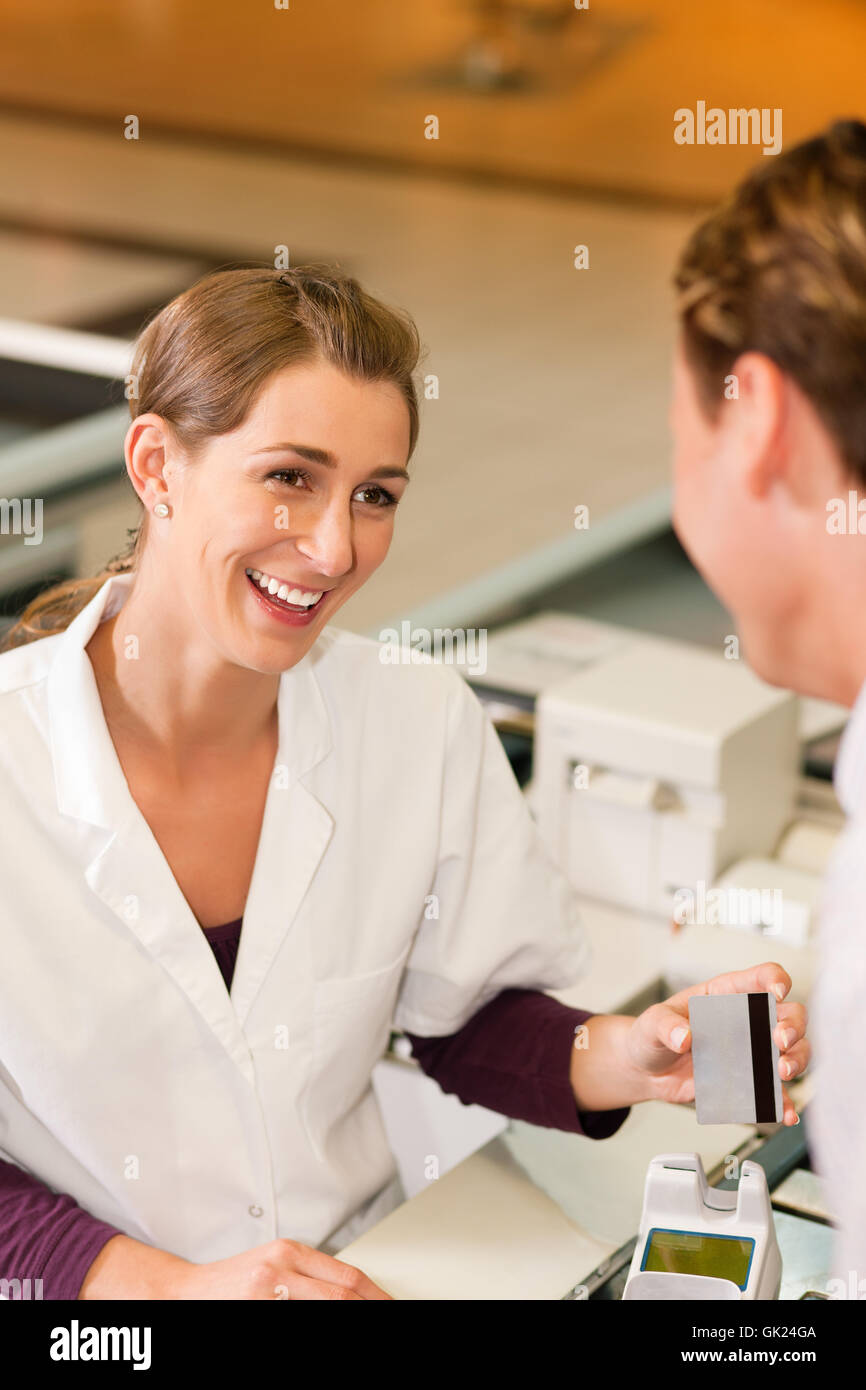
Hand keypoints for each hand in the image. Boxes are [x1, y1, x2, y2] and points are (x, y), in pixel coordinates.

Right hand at [79, 1233, 392, 1299]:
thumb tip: (351, 1293)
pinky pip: (299, 1322)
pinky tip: (335, 1325)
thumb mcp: (273, 1267)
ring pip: (326, 1308)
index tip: (391, 1305)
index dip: (376, 1296)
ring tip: (368, 1321)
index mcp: (290, 1252)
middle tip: (389, 1315)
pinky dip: (319, 1325)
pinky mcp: (257, 1308)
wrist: (183, 1293)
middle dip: (370, 1308)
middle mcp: (281, 1267)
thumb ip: (308, 1276)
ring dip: (350, 1316)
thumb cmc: (230, 1284)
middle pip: (342, 1294)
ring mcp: (268, 1291)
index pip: (348, 1277)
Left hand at [625, 961, 808, 1125]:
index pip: (761, 977)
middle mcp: (746, 1020)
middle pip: (789, 1014)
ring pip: (793, 1050)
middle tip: (780, 1042)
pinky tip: (785, 1113)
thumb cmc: (652, 1035)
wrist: (646, 1070)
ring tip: (782, 1073)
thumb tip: (684, 1037)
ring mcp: (751, 1051)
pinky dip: (784, 1103)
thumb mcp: (652, 1024)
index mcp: (725, 995)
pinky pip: (776, 1092)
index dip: (776, 979)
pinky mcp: (748, 1081)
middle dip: (793, 1026)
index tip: (777, 993)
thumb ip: (666, 1026)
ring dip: (797, 1060)